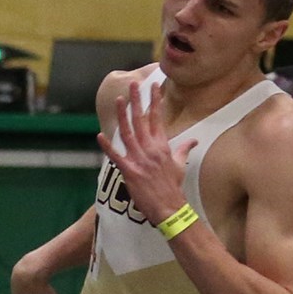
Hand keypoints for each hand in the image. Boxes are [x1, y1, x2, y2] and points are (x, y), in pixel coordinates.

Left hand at [96, 81, 197, 225]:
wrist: (169, 208)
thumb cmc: (174, 187)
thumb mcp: (180, 165)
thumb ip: (184, 150)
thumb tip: (193, 141)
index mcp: (163, 146)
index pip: (158, 118)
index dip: (155, 101)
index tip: (153, 86)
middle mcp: (151, 149)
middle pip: (142, 120)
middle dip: (137, 101)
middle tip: (133, 85)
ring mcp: (139, 159)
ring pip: (128, 133)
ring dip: (122, 116)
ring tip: (118, 100)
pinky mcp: (130, 171)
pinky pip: (116, 156)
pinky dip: (107, 146)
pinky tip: (99, 135)